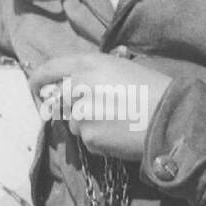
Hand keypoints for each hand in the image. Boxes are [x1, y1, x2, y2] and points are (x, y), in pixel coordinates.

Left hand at [28, 52, 171, 160]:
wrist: (170, 117)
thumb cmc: (152, 90)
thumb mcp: (120, 68)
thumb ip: (90, 74)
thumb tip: (70, 86)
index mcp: (86, 64)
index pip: (47, 71)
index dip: (37, 81)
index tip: (35, 90)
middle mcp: (77, 87)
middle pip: (59, 101)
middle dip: (72, 108)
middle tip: (98, 112)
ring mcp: (80, 114)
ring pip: (72, 123)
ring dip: (88, 125)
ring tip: (117, 121)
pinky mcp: (89, 137)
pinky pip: (87, 140)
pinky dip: (99, 140)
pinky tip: (120, 134)